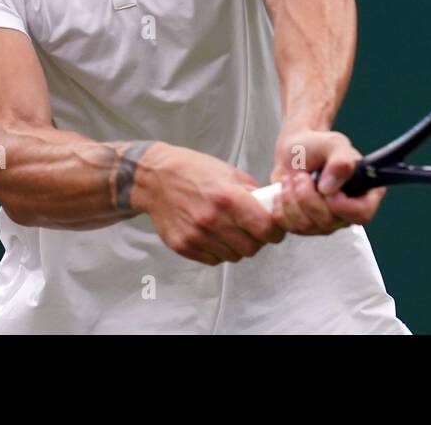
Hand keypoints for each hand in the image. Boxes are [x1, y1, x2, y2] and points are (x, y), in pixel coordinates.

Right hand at [133, 143, 285, 265]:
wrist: (155, 178)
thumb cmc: (193, 170)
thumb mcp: (228, 172)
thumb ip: (252, 192)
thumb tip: (272, 208)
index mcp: (228, 198)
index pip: (266, 228)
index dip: (276, 232)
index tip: (274, 229)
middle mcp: (213, 220)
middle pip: (252, 248)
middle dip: (257, 240)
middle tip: (251, 229)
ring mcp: (197, 236)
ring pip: (233, 257)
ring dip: (237, 247)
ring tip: (229, 230)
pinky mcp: (184, 247)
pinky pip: (214, 260)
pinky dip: (218, 251)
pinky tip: (213, 234)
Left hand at [270, 127, 386, 234]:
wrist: (293, 151)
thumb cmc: (318, 147)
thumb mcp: (334, 144)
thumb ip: (340, 161)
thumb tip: (330, 187)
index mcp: (363, 193)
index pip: (362, 213)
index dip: (343, 206)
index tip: (326, 189)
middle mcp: (346, 213)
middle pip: (329, 222)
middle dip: (308, 196)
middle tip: (303, 176)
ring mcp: (325, 223)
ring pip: (306, 226)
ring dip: (292, 198)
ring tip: (293, 179)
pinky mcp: (304, 227)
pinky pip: (290, 227)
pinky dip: (281, 205)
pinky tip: (285, 190)